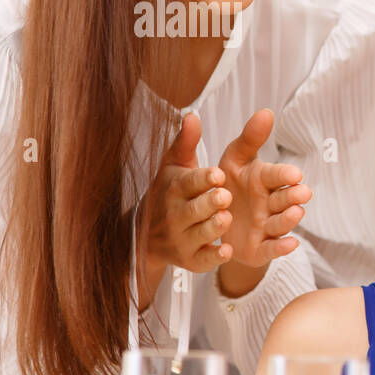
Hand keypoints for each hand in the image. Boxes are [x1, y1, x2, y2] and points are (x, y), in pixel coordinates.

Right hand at [139, 113, 233, 289]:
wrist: (147, 235)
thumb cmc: (169, 193)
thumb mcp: (175, 166)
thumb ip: (186, 143)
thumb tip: (192, 114)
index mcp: (175, 189)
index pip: (188, 183)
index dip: (202, 179)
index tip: (218, 173)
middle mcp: (176, 214)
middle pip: (194, 209)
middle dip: (209, 203)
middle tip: (225, 196)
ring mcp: (183, 239)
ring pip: (200, 234)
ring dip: (213, 227)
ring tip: (226, 218)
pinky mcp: (191, 260)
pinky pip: (203, 259)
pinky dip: (214, 256)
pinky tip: (227, 251)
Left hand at [217, 109, 311, 268]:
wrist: (210, 222)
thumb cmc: (227, 185)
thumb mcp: (233, 160)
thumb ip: (249, 138)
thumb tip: (266, 111)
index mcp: (263, 181)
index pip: (276, 176)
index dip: (284, 175)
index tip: (294, 175)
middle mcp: (270, 204)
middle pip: (284, 199)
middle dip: (293, 196)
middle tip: (301, 193)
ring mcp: (267, 227)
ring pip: (281, 223)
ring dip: (289, 219)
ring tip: (295, 213)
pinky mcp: (261, 248)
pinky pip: (272, 249)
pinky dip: (282, 247)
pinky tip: (291, 244)